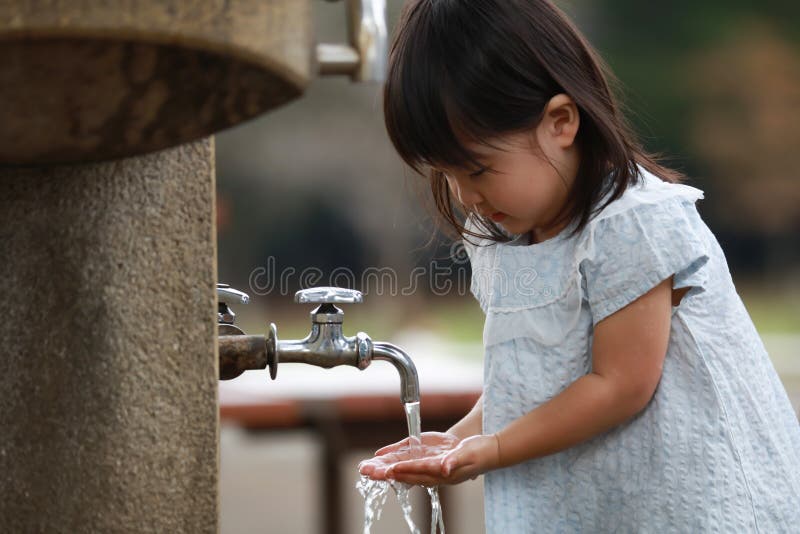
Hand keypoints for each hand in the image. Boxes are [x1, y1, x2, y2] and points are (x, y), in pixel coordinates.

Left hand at [361, 434, 500, 485]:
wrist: (485, 451)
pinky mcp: (429, 462)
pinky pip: (409, 463)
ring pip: (404, 470)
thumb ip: (456, 461)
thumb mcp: (469, 455)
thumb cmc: (479, 452)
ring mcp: (430, 468)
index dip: (405, 471)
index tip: (389, 470)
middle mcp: (433, 473)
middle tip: (367, 472)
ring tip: (367, 469)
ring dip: (385, 470)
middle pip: (406, 474)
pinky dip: (395, 462)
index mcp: (443, 473)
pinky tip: (383, 461)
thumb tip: (444, 468)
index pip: (420, 472)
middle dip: (386, 473)